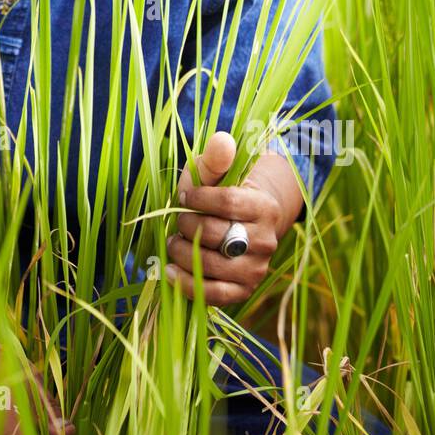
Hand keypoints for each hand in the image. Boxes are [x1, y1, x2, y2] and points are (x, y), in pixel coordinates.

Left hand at [164, 131, 284, 305]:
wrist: (240, 227)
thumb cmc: (221, 195)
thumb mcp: (217, 173)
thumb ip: (216, 158)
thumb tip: (222, 140)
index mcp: (264, 206)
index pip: (227, 202)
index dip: (197, 198)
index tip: (184, 195)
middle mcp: (266, 241)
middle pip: (213, 233)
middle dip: (185, 224)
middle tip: (177, 220)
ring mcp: (257, 269)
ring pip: (210, 264)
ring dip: (180, 252)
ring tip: (172, 242)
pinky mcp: (244, 291)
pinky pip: (214, 294)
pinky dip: (186, 284)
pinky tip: (169, 271)